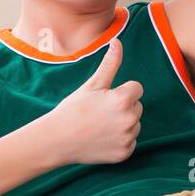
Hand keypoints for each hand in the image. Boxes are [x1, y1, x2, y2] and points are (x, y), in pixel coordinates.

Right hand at [42, 38, 141, 164]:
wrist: (58, 140)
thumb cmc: (74, 109)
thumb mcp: (93, 84)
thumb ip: (110, 63)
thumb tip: (118, 41)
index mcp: (123, 99)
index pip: (136, 88)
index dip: (120, 91)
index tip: (104, 98)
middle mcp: (130, 119)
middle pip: (137, 106)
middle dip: (123, 106)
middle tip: (100, 113)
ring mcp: (128, 138)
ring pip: (135, 124)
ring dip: (123, 123)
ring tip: (100, 125)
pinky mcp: (125, 153)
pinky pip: (131, 141)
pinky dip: (120, 140)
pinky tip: (102, 138)